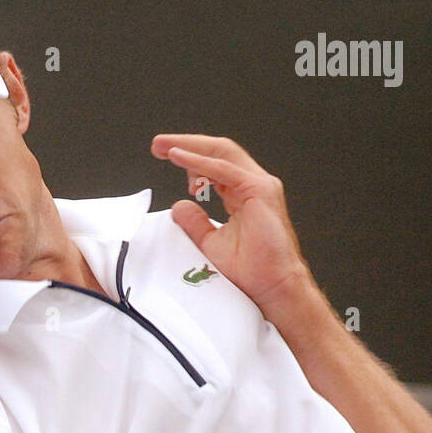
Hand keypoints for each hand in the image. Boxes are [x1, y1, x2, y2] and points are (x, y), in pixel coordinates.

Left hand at [151, 133, 316, 315]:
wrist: (274, 287)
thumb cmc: (252, 272)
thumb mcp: (211, 244)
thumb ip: (195, 223)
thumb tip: (177, 207)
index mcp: (243, 194)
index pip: (214, 166)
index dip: (189, 159)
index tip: (163, 155)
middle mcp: (253, 184)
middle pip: (217, 152)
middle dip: (186, 144)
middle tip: (157, 145)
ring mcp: (259, 185)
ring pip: (221, 153)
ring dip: (190, 147)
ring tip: (164, 147)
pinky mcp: (260, 190)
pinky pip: (224, 170)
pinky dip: (200, 162)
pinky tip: (179, 157)